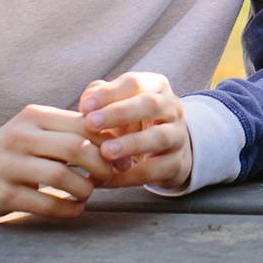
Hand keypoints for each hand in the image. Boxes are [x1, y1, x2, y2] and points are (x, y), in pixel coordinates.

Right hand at [0, 103, 115, 220]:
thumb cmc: (19, 150)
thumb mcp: (40, 131)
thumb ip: (74, 131)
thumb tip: (121, 143)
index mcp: (34, 116)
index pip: (83, 124)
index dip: (108, 144)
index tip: (120, 160)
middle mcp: (20, 137)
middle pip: (75, 148)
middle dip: (100, 166)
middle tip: (108, 178)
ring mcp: (9, 165)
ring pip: (61, 177)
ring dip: (84, 189)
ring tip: (88, 193)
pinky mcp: (3, 194)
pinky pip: (45, 203)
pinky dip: (68, 209)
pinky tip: (76, 208)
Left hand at [79, 72, 192, 189]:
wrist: (168, 151)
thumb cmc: (135, 122)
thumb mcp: (121, 105)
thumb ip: (101, 98)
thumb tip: (86, 102)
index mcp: (156, 87)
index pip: (134, 83)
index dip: (109, 93)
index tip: (84, 107)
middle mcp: (172, 108)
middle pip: (150, 105)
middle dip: (119, 113)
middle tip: (91, 123)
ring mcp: (178, 136)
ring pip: (158, 137)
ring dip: (130, 144)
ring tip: (105, 152)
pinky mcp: (177, 164)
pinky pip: (153, 170)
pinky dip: (128, 176)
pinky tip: (106, 178)